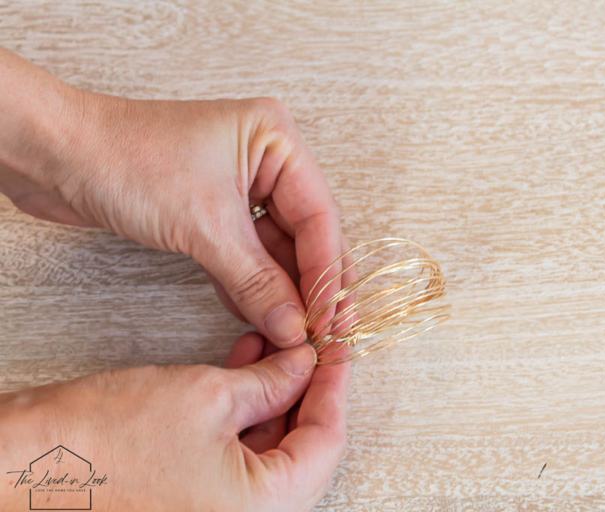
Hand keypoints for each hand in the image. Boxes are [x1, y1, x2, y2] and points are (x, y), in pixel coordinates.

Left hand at [0, 47, 343, 345]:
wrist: (54, 154)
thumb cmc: (124, 159)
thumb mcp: (204, 225)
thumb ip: (255, 280)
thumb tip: (294, 325)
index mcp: (275, 140)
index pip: (319, 215)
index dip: (327, 272)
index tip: (332, 318)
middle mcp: (264, 159)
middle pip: (305, 232)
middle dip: (311, 284)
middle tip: (327, 330)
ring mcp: (239, 185)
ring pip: (275, 248)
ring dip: (281, 290)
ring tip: (295, 331)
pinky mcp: (212, 209)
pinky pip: (245, 253)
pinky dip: (250, 284)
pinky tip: (259, 315)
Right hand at [0, 335, 348, 509]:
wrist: (31, 463)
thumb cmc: (109, 439)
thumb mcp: (208, 395)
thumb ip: (271, 380)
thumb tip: (306, 362)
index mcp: (263, 511)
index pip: (326, 442)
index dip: (334, 387)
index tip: (336, 350)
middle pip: (301, 447)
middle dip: (304, 389)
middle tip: (307, 345)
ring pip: (270, 448)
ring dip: (273, 396)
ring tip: (270, 346)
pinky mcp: (195, 500)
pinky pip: (238, 455)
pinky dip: (245, 414)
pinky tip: (243, 370)